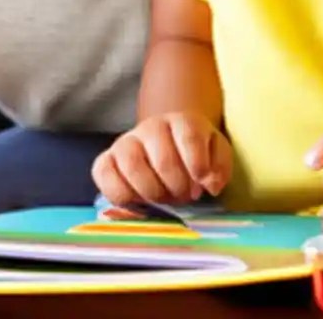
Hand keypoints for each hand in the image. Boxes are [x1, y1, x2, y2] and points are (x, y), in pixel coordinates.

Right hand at [92, 112, 231, 205]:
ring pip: (132, 165)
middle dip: (177, 187)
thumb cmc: (193, 155)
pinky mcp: (106, 159)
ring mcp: (126, 141)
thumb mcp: (216, 155)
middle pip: (163, 159)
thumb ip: (219, 167)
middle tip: (184, 196)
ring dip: (152, 192)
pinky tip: (137, 201)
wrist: (166, 146)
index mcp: (182, 122)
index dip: (198, 165)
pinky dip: (120, 193)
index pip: (190, 137)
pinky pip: (104, 173)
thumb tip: (211, 184)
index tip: (202, 186)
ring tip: (163, 198)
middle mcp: (152, 127)